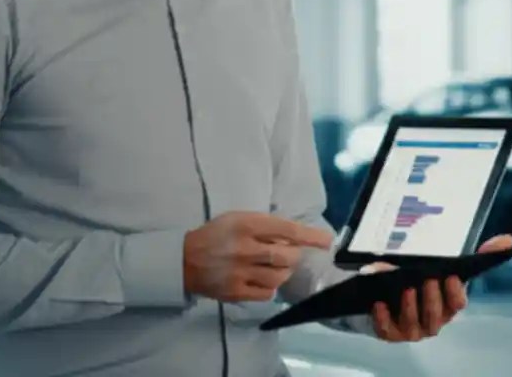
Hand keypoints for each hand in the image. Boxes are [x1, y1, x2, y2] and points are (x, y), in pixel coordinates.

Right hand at [183, 211, 332, 302]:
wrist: (184, 260)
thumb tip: (296, 234)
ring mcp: (240, 272)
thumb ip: (266, 225)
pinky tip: (262, 279)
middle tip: (289, 254)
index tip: (327, 242)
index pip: (288, 231)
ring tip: (275, 267)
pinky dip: (271, 287)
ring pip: (280, 277)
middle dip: (294, 255)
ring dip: (284, 272)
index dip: (310, 237)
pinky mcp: (236, 292)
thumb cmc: (217, 235)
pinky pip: (267, 293)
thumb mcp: (239, 218)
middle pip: (288, 256)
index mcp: (247, 225)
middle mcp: (245, 248)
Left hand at [369, 234, 511, 341]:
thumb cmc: (425, 279)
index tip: (450, 275)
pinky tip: (379, 302)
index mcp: (449, 305)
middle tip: (425, 278)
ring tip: (404, 288)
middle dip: (431, 297)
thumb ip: (480, 254)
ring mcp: (412, 329)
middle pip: (435, 314)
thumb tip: (510, 240)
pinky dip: (383, 318)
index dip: (454, 292)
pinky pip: (387, 330)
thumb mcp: (447, 264)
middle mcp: (433, 321)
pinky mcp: (390, 332)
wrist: (392, 294)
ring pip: (414, 325)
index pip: (457, 304)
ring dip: (409, 307)